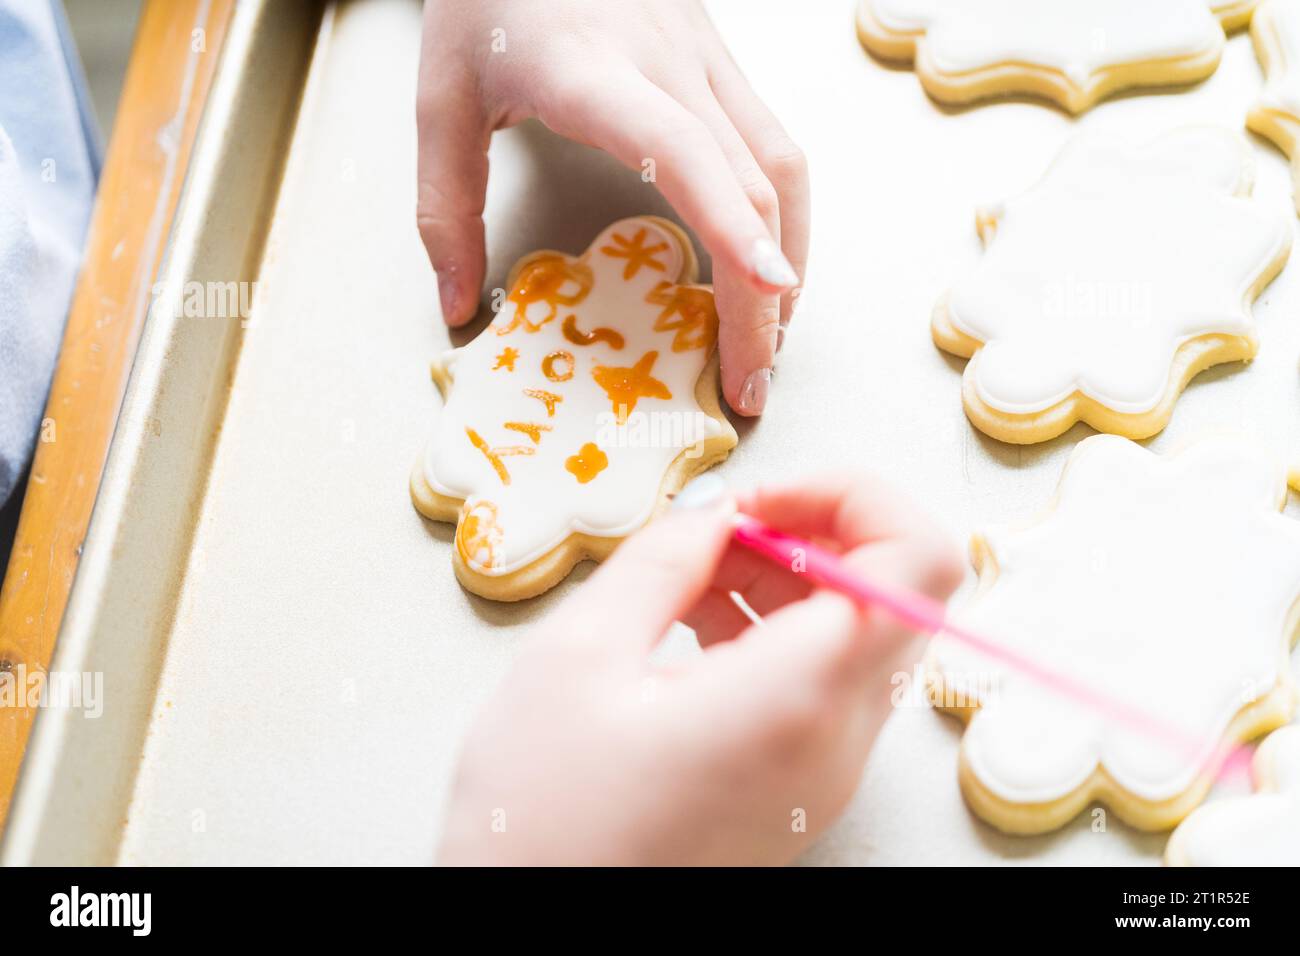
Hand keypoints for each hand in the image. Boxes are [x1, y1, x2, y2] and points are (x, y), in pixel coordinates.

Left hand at [417, 0, 809, 415]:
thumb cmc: (485, 2)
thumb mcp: (441, 101)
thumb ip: (445, 208)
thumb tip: (461, 306)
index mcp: (592, 72)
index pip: (681, 150)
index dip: (732, 222)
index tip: (767, 292)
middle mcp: (667, 62)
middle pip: (749, 181)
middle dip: (763, 293)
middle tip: (751, 382)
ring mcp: (705, 57)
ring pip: (780, 164)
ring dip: (788, 257)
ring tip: (769, 337)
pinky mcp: (719, 60)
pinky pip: (772, 145)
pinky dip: (781, 217)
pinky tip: (765, 265)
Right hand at [436, 474, 962, 865]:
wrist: (534, 933)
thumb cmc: (540, 820)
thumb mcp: (579, 656)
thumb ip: (663, 561)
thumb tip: (717, 512)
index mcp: (796, 698)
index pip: (919, 561)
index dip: (853, 495)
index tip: (759, 496)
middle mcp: (835, 740)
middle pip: (896, 592)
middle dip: (816, 530)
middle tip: (723, 525)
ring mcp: (823, 773)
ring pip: (858, 634)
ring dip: (791, 578)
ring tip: (691, 572)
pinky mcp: (796, 789)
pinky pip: (821, 682)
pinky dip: (775, 629)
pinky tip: (693, 618)